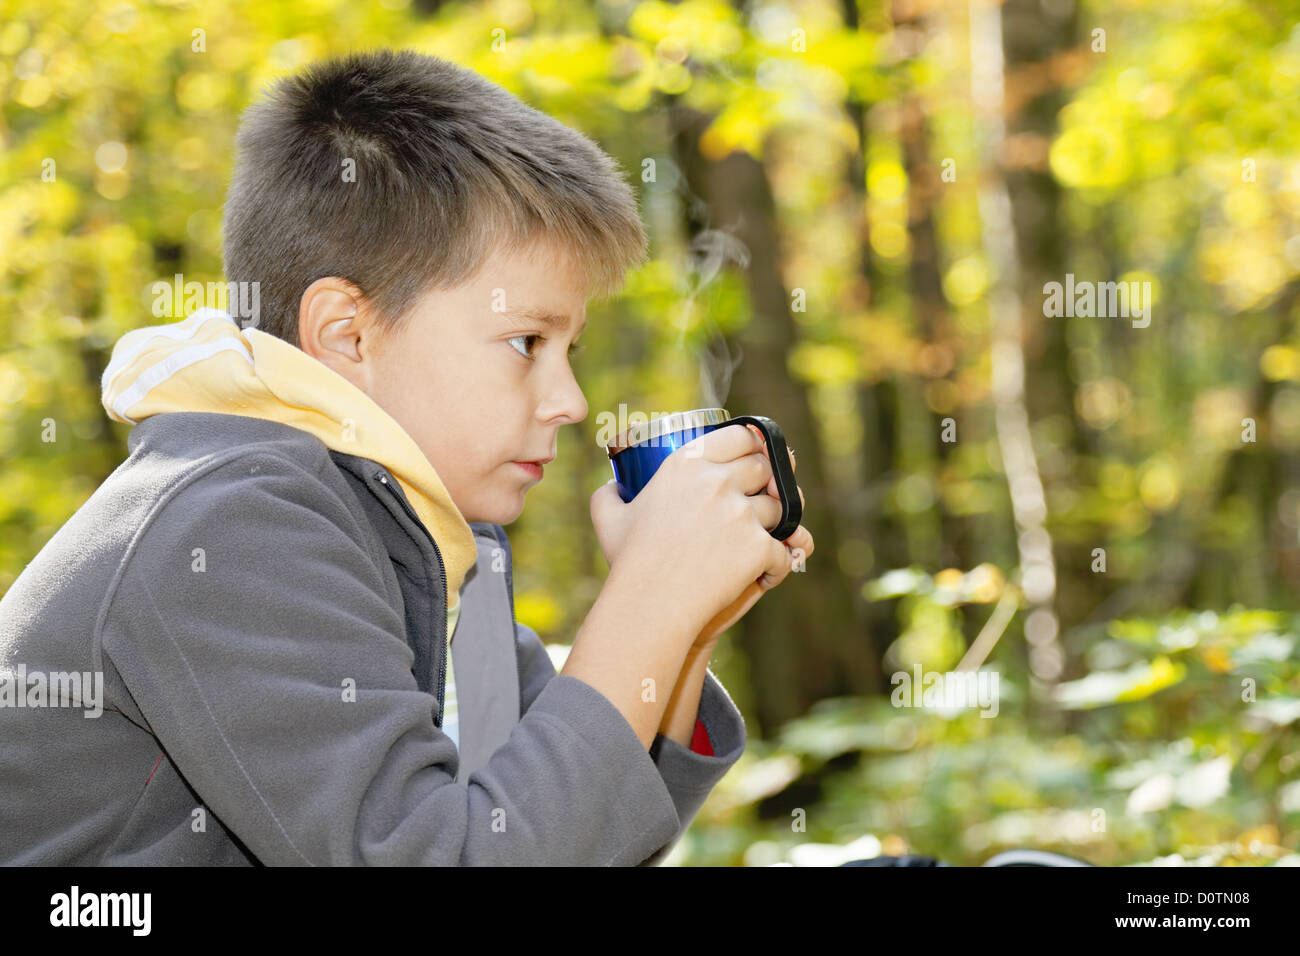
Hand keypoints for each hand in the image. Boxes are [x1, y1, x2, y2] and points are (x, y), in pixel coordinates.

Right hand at [590, 423, 804, 654]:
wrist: (649, 604)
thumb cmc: (629, 562)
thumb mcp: (608, 519)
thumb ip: (606, 494)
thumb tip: (611, 484)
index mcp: (687, 463)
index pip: (741, 435)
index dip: (757, 443)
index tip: (759, 456)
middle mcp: (717, 482)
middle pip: (766, 467)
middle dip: (773, 480)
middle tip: (766, 498)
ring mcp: (741, 514)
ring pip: (782, 507)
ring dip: (780, 522)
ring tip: (768, 537)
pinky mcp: (757, 547)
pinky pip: (786, 551)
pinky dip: (780, 565)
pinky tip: (767, 574)